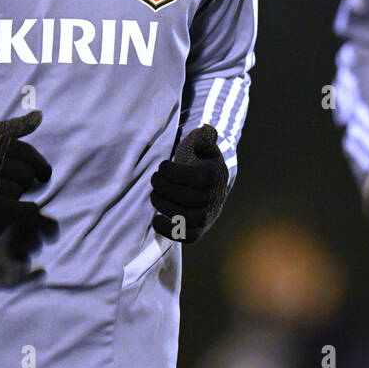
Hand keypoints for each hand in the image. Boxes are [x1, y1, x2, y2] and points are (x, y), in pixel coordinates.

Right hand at [0, 110, 51, 218]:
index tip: (44, 174)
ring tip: (1, 188)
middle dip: (24, 179)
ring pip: (18, 190)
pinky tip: (33, 208)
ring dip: (15, 192)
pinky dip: (26, 209)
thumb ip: (16, 126)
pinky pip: (12, 206)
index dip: (40, 165)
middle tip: (14, 181)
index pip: (29, 153)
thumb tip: (40, 115)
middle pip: (26, 174)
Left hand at [150, 125, 227, 243]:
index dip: (172, 172)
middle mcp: (214, 198)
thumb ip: (204, 137)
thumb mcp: (203, 145)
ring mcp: (208, 216)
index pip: (192, 178)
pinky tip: (156, 219)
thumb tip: (207, 131)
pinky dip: (170, 231)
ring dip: (163, 205)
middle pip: (185, 197)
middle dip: (163, 187)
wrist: (209, 182)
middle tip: (154, 179)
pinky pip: (188, 237)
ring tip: (154, 194)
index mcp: (214, 176)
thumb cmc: (200, 160)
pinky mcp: (200, 229)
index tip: (161, 166)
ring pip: (184, 217)